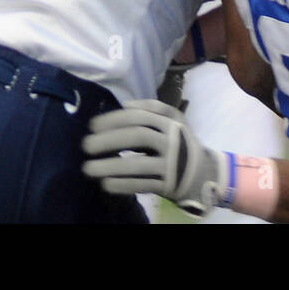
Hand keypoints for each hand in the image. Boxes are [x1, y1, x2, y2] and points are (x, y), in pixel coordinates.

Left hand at [82, 99, 227, 216]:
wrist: (203, 172)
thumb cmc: (181, 142)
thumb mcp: (174, 121)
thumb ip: (153, 109)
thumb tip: (124, 104)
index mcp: (172, 123)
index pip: (141, 117)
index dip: (115, 119)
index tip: (92, 125)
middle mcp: (173, 141)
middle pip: (138, 136)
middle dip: (109, 140)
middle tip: (85, 145)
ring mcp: (171, 165)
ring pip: (137, 164)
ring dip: (110, 166)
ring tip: (87, 168)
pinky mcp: (168, 185)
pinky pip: (141, 185)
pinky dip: (122, 185)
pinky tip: (105, 184)